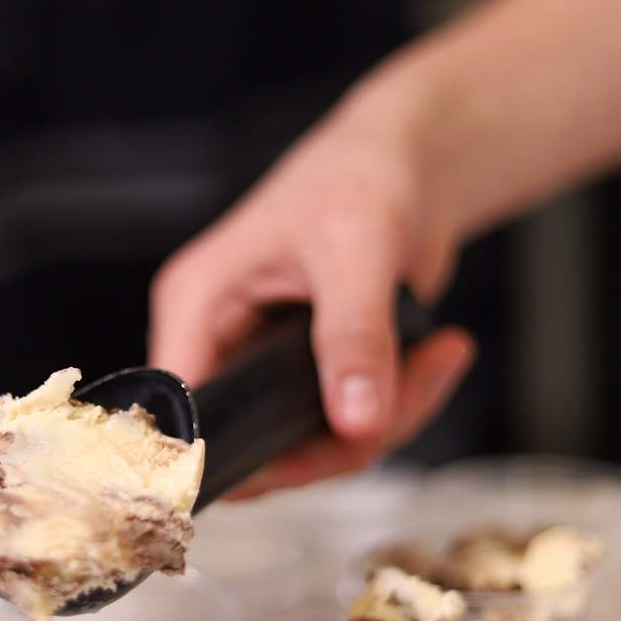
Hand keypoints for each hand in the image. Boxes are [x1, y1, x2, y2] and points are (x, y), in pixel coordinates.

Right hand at [149, 93, 475, 494]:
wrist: (410, 162)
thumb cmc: (361, 175)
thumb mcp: (357, 251)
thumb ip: (354, 337)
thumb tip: (357, 424)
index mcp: (196, 307)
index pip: (183, 412)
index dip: (227, 451)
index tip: (305, 458)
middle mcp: (221, 344)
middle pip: (252, 446)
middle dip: (337, 442)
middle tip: (403, 399)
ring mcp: (264, 368)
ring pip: (310, 447)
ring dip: (386, 422)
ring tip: (437, 357)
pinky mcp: (309, 378)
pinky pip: (346, 430)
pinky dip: (400, 407)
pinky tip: (436, 356)